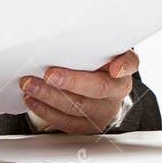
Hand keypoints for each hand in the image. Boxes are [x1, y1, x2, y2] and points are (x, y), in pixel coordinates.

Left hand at [19, 49, 137, 133]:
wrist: (99, 92)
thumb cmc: (95, 66)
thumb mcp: (99, 52)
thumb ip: (90, 45)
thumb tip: (59, 35)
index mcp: (122, 68)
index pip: (130, 64)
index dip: (124, 66)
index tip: (114, 68)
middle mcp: (116, 91)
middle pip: (98, 88)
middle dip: (71, 81)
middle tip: (49, 75)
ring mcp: (103, 112)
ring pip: (78, 107)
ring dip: (49, 96)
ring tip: (30, 85)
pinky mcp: (88, 127)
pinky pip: (66, 123)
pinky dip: (46, 111)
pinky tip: (33, 99)